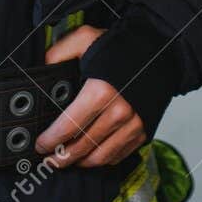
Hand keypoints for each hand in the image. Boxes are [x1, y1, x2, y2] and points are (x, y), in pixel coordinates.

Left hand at [37, 25, 145, 166]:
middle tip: (48, 159)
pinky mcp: (144, 131)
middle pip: (82, 147)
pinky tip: (91, 155)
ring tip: (67, 160)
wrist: (161, 49)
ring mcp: (133, 124)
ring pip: (101, 157)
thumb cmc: (123, 46)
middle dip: (60, 157)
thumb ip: (59, 53)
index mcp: (101, 92)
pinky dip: (103, 160)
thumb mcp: (86, 38)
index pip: (68, 127)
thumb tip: (42, 70)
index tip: (39, 145)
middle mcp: (119, 112)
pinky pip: (119, 155)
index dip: (49, 141)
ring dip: (81, 163)